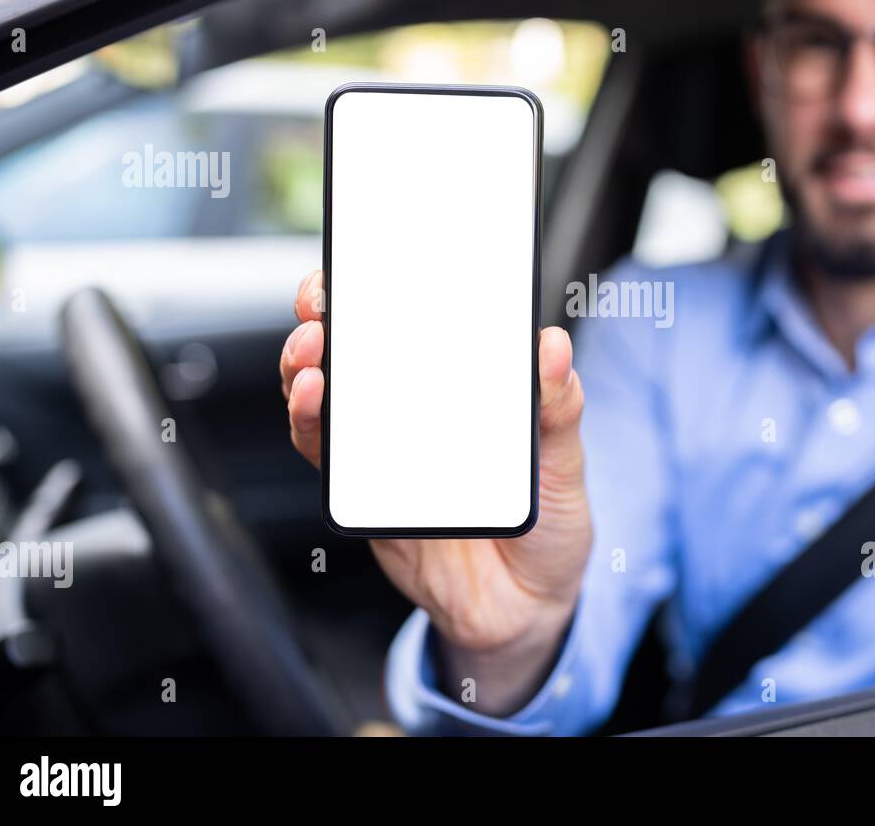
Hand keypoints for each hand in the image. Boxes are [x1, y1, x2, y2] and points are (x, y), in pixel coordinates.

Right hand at [280, 270, 592, 715]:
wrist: (526, 610)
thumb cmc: (549, 526)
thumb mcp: (565, 463)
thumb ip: (557, 408)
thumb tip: (554, 345)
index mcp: (463, 392)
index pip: (414, 328)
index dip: (383, 290)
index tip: (367, 263)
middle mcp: (415, 413)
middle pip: (357, 353)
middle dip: (329, 317)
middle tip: (323, 303)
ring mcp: (384, 452)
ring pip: (327, 396)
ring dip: (308, 366)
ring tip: (313, 351)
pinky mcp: (366, 495)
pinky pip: (325, 455)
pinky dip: (310, 424)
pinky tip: (313, 401)